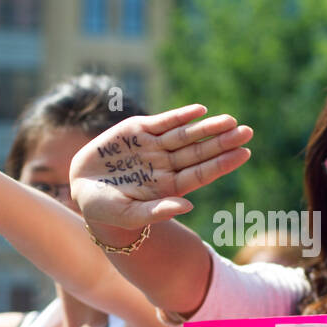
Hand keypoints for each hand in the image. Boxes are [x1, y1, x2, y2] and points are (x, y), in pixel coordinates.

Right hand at [70, 104, 252, 239]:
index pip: (202, 173)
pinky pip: (164, 122)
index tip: (244, 153)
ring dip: (207, 127)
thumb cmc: (106, 210)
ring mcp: (153, 147)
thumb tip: (189, 206)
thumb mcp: (129, 215)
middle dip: (222, 142)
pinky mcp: (138, 130)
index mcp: (169, 187)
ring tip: (231, 120)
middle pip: (200, 152)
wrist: (80, 189)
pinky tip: (200, 111)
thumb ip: (158, 211)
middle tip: (247, 132)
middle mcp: (166, 165)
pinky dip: (181, 116)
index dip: (223, 163)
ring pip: (186, 135)